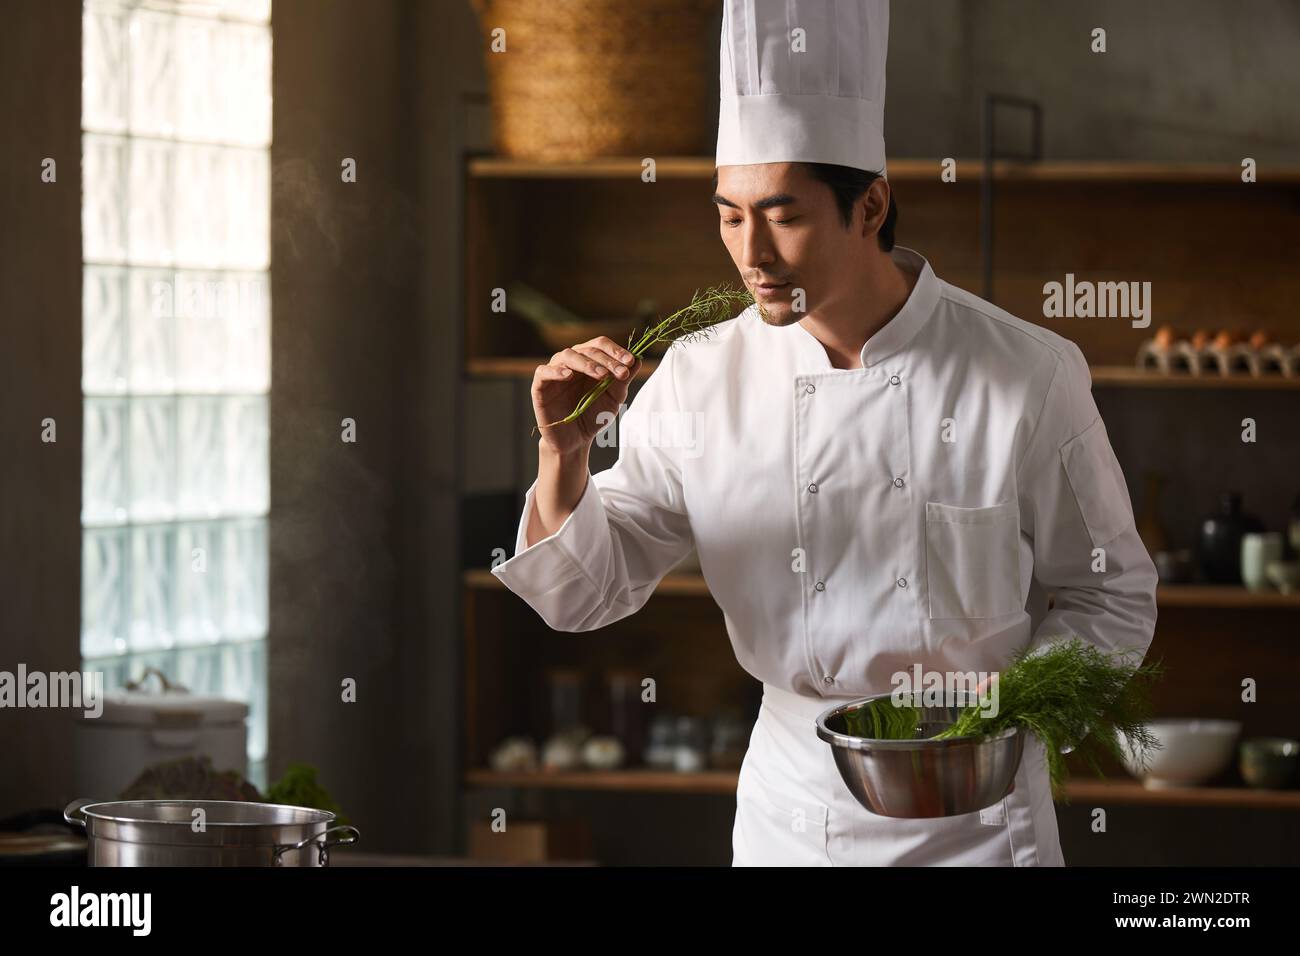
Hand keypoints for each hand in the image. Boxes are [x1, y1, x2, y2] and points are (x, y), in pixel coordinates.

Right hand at [532, 336, 639, 456]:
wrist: (576, 440)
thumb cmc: (594, 416)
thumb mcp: (613, 399)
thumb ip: (623, 380)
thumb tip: (638, 360)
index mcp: (589, 361)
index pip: (600, 345)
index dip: (616, 350)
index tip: (630, 361)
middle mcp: (571, 362)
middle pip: (587, 349)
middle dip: (607, 360)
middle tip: (621, 372)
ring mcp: (555, 372)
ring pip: (567, 355)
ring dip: (587, 363)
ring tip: (601, 375)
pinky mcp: (540, 386)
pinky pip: (543, 372)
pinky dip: (556, 371)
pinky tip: (568, 376)